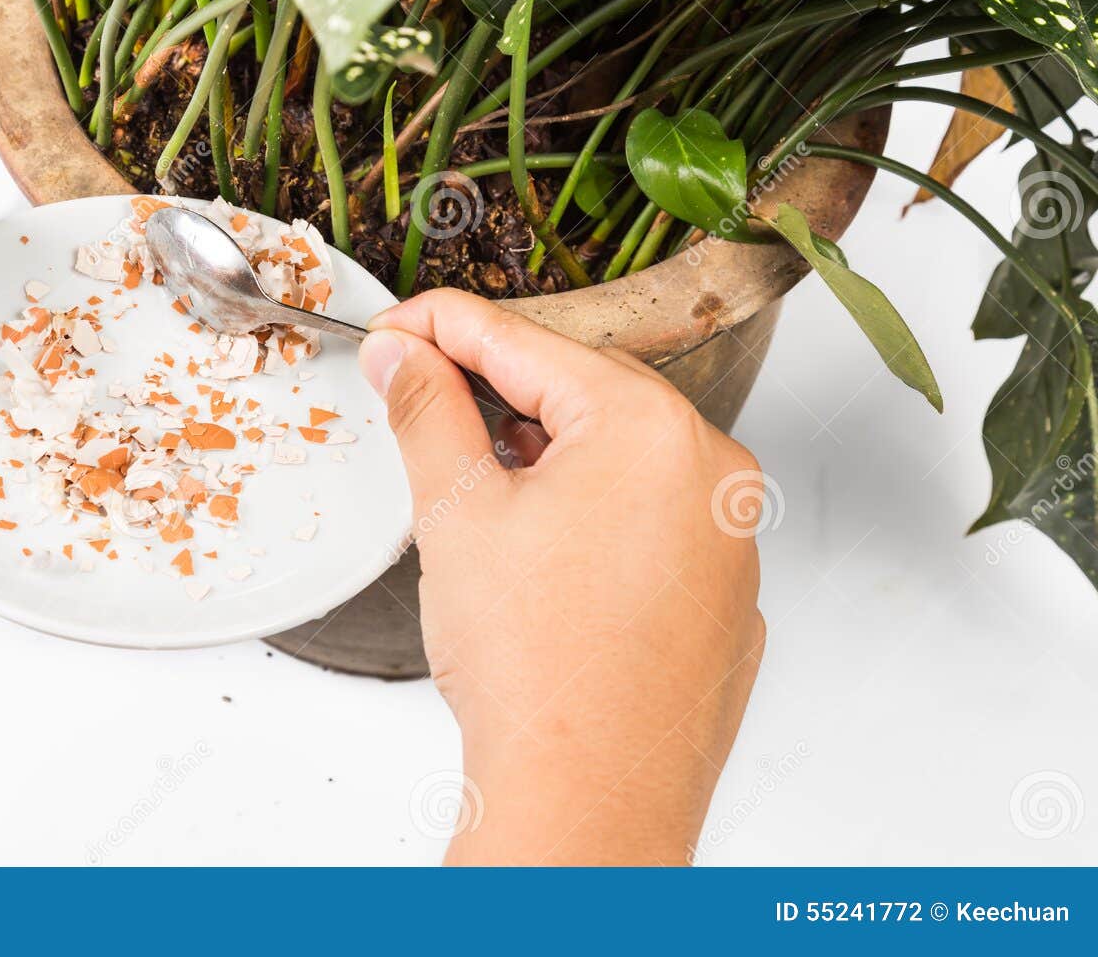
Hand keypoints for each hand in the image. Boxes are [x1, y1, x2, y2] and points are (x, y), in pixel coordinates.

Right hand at [359, 289, 765, 864]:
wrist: (588, 804)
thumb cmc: (536, 671)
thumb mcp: (457, 514)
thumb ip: (427, 412)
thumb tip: (406, 357)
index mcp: (648, 429)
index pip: (527, 343)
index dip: (445, 327)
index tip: (399, 328)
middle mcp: (712, 472)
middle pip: (585, 392)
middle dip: (500, 390)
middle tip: (424, 396)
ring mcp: (731, 539)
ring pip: (625, 459)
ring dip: (550, 454)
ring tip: (481, 488)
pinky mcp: (728, 598)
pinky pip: (658, 523)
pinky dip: (599, 516)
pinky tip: (546, 556)